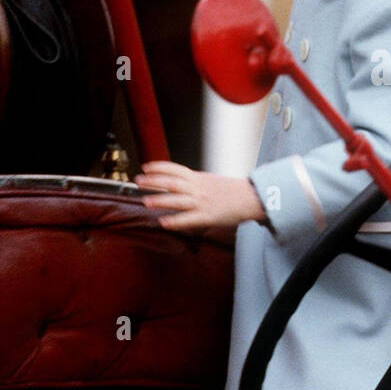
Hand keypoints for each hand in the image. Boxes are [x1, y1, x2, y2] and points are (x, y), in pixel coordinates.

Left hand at [135, 161, 266, 232]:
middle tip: (138, 181)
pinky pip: (188, 219)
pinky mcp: (207, 216)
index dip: (159, 167)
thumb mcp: (211, 180)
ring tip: (145, 201)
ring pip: (176, 200)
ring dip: (159, 200)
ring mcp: (202, 202)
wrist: (252, 197)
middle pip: (171, 182)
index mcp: (199, 178)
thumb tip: (179, 182)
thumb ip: (195, 182)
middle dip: (153, 181)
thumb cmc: (233, 190)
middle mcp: (198, 188)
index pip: (175, 169)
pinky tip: (163, 222)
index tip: (146, 167)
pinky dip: (174, 221)